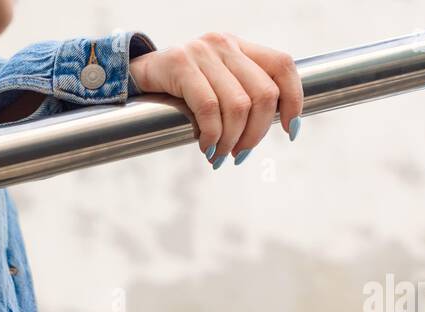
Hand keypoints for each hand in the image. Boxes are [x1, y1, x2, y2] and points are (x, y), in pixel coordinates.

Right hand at [129, 33, 302, 166]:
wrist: (130, 78)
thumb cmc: (177, 91)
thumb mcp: (214, 86)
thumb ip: (241, 96)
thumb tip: (270, 128)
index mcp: (240, 46)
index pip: (283, 66)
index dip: (293, 100)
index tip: (289, 131)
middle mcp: (224, 44)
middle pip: (264, 94)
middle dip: (256, 134)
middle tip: (240, 154)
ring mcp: (202, 51)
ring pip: (239, 106)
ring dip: (232, 141)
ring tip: (220, 156)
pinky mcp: (179, 64)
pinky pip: (208, 108)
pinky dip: (211, 135)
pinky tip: (205, 147)